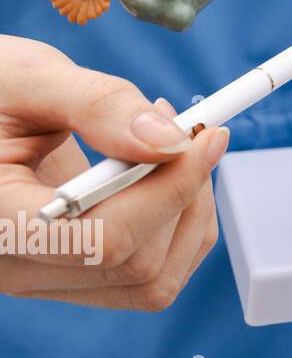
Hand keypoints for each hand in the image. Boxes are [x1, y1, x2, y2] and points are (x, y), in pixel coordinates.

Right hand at [0, 36, 226, 309]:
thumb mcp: (29, 78)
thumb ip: (100, 106)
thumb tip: (170, 143)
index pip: (105, 240)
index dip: (169, 190)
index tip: (207, 137)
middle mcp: (15, 269)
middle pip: (140, 269)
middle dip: (183, 192)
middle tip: (189, 127)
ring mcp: (45, 278)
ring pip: (156, 280)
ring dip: (189, 209)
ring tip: (171, 142)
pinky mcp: (72, 272)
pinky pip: (150, 270)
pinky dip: (178, 219)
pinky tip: (160, 167)